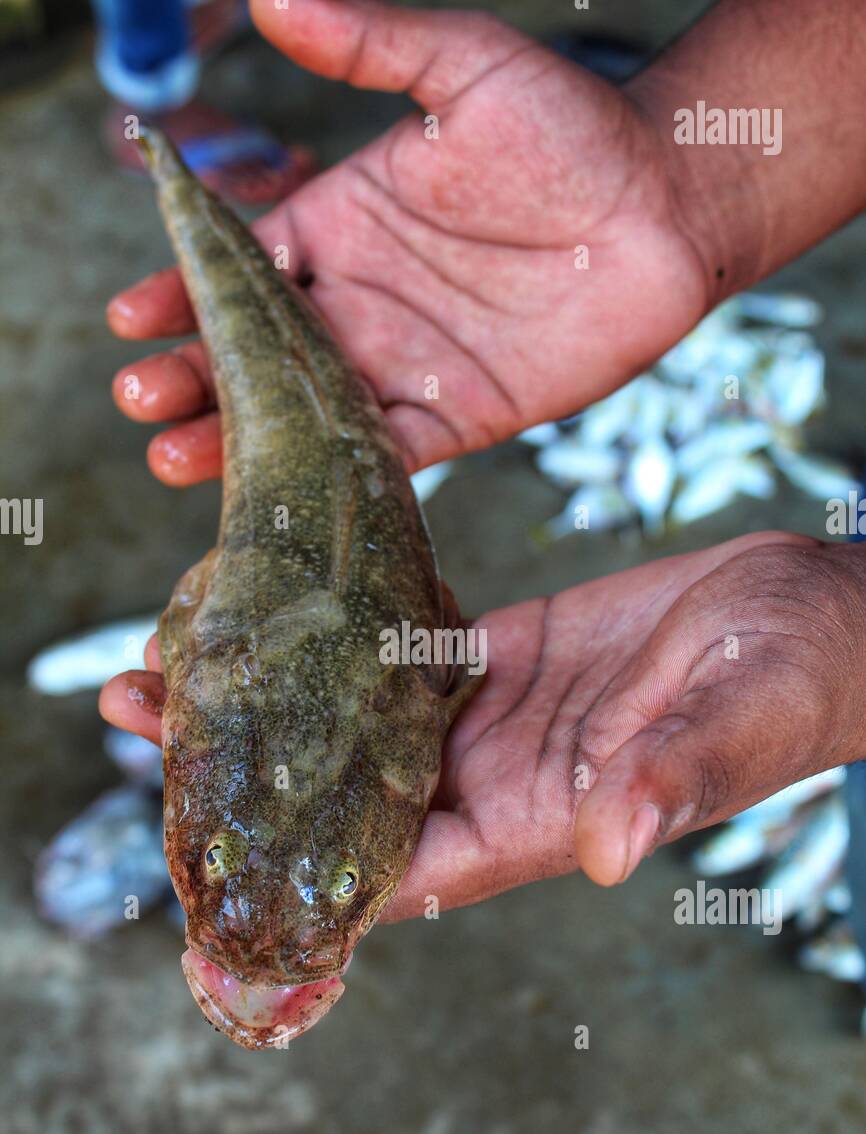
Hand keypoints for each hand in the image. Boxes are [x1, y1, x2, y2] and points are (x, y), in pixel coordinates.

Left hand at [100, 531, 865, 913]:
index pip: (403, 873)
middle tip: (137, 717)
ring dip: (269, 698)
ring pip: (355, 723)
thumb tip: (608, 844)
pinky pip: (397, 654)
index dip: (305, 884)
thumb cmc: (793, 681)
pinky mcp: (498, 651)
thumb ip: (671, 781)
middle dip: (246, 773)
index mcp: (541, 819)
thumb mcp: (736, 724)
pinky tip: (264, 608)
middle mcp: (496, 780)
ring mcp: (492, 716)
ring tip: (167, 652)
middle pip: (345, 798)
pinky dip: (329, 640)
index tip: (205, 875)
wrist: (813, 613)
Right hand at [106, 0, 707, 476]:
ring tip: (177, 457)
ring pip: (306, 414)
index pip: (243, 268)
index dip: (183, 292)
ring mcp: (407, 365)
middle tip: (141, 396)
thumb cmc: (571, 128)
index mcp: (346, 226)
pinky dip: (335, 475)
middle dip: (194, 375)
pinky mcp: (461, 417)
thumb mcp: (463, 70)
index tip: (131, 317)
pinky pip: (387, 456)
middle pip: (258, 351)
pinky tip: (287, 491)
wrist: (668, 204)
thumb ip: (371, 45)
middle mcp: (364, 303)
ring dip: (242, 438)